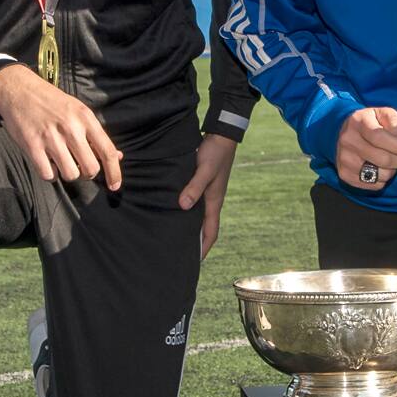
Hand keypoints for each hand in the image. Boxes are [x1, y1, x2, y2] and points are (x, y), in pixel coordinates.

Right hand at [0, 63, 122, 188]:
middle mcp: (70, 128)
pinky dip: (50, 174)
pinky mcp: (32, 145)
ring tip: (61, 161)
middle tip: (79, 166)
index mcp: (85, 118)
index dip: (114, 173)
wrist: (19, 90)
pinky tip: (47, 162)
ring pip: (70, 174)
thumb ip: (96, 134)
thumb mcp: (78, 111)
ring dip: (67, 173)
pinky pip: (48, 174)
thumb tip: (117, 156)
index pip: (107, 151)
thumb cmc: (52, 102)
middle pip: (90, 168)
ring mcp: (51, 137)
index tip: (114, 186)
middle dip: (87, 173)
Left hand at [177, 134, 238, 256]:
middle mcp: (211, 200)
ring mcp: (207, 192)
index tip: (195, 261)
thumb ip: (194, 187)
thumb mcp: (204, 170)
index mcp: (214, 201)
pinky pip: (194, 203)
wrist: (222, 135)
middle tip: (180, 252)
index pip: (211, 231)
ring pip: (198, 215)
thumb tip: (183, 206)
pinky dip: (186, 211)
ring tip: (174, 235)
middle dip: (195, 241)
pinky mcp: (201, 183)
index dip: (204, 247)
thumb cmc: (214, 153)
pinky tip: (174, 210)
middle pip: (204, 227)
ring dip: (190, 226)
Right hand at [336, 106, 396, 188]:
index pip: (379, 137)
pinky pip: (373, 184)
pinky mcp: (344, 174)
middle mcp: (348, 140)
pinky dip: (383, 179)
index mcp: (357, 122)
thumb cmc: (371, 122)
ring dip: (392, 171)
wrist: (345, 132)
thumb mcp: (384, 114)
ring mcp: (344, 159)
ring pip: (379, 174)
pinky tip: (380, 168)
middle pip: (381, 159)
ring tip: (391, 161)